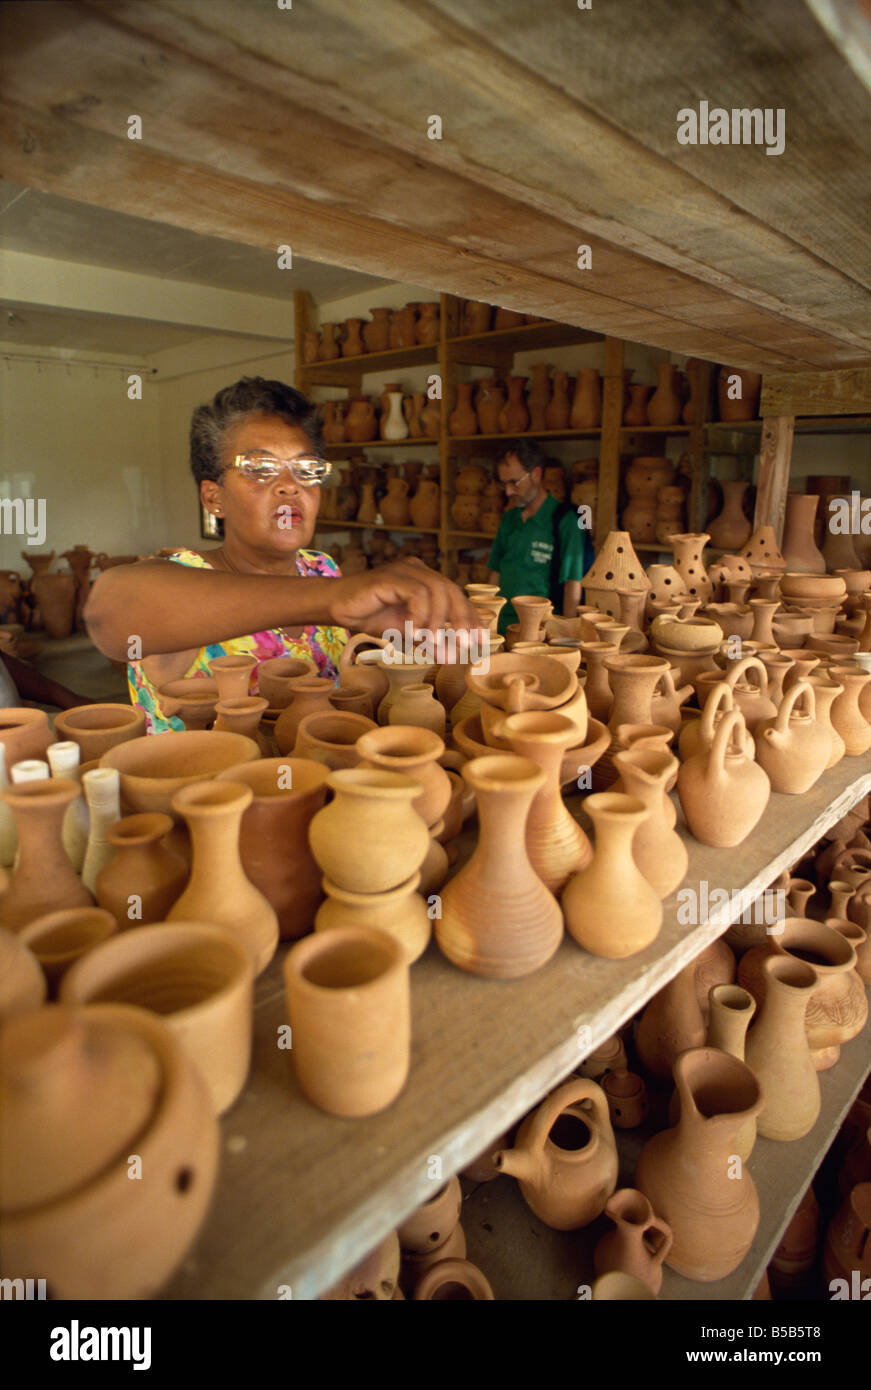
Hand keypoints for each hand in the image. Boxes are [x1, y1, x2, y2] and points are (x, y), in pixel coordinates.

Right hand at [327, 559, 485, 644]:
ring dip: (438, 620)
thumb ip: (430, 640)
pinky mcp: (390, 576)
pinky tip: (412, 630)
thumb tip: (452, 657)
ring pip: (437, 590)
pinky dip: (419, 614)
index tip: (480, 640)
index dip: (470, 617)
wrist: (337, 608)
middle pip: (452, 590)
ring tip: (432, 641)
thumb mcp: (407, 632)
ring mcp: (405, 570)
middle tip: (465, 644)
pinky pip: (416, 593)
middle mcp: (418, 570)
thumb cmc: (371, 616)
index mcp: (426, 580)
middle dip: (461, 619)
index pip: (457, 596)